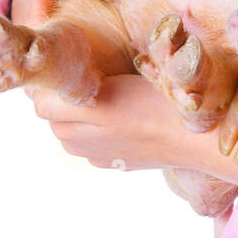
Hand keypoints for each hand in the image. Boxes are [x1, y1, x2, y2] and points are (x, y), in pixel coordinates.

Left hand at [31, 74, 202, 173]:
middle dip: (59, 102)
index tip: (64, 73)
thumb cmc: (167, 98)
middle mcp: (87, 137)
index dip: (50, 86)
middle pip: (51, 119)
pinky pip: (85, 149)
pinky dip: (89, 136)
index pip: (42, 103)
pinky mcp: (108, 164)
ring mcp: (96, 155)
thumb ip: (94, 76)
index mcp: (93, 108)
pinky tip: (113, 124)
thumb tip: (63, 77)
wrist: (195, 138)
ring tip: (97, 103)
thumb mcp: (132, 74)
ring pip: (66, 136)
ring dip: (72, 120)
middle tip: (83, 84)